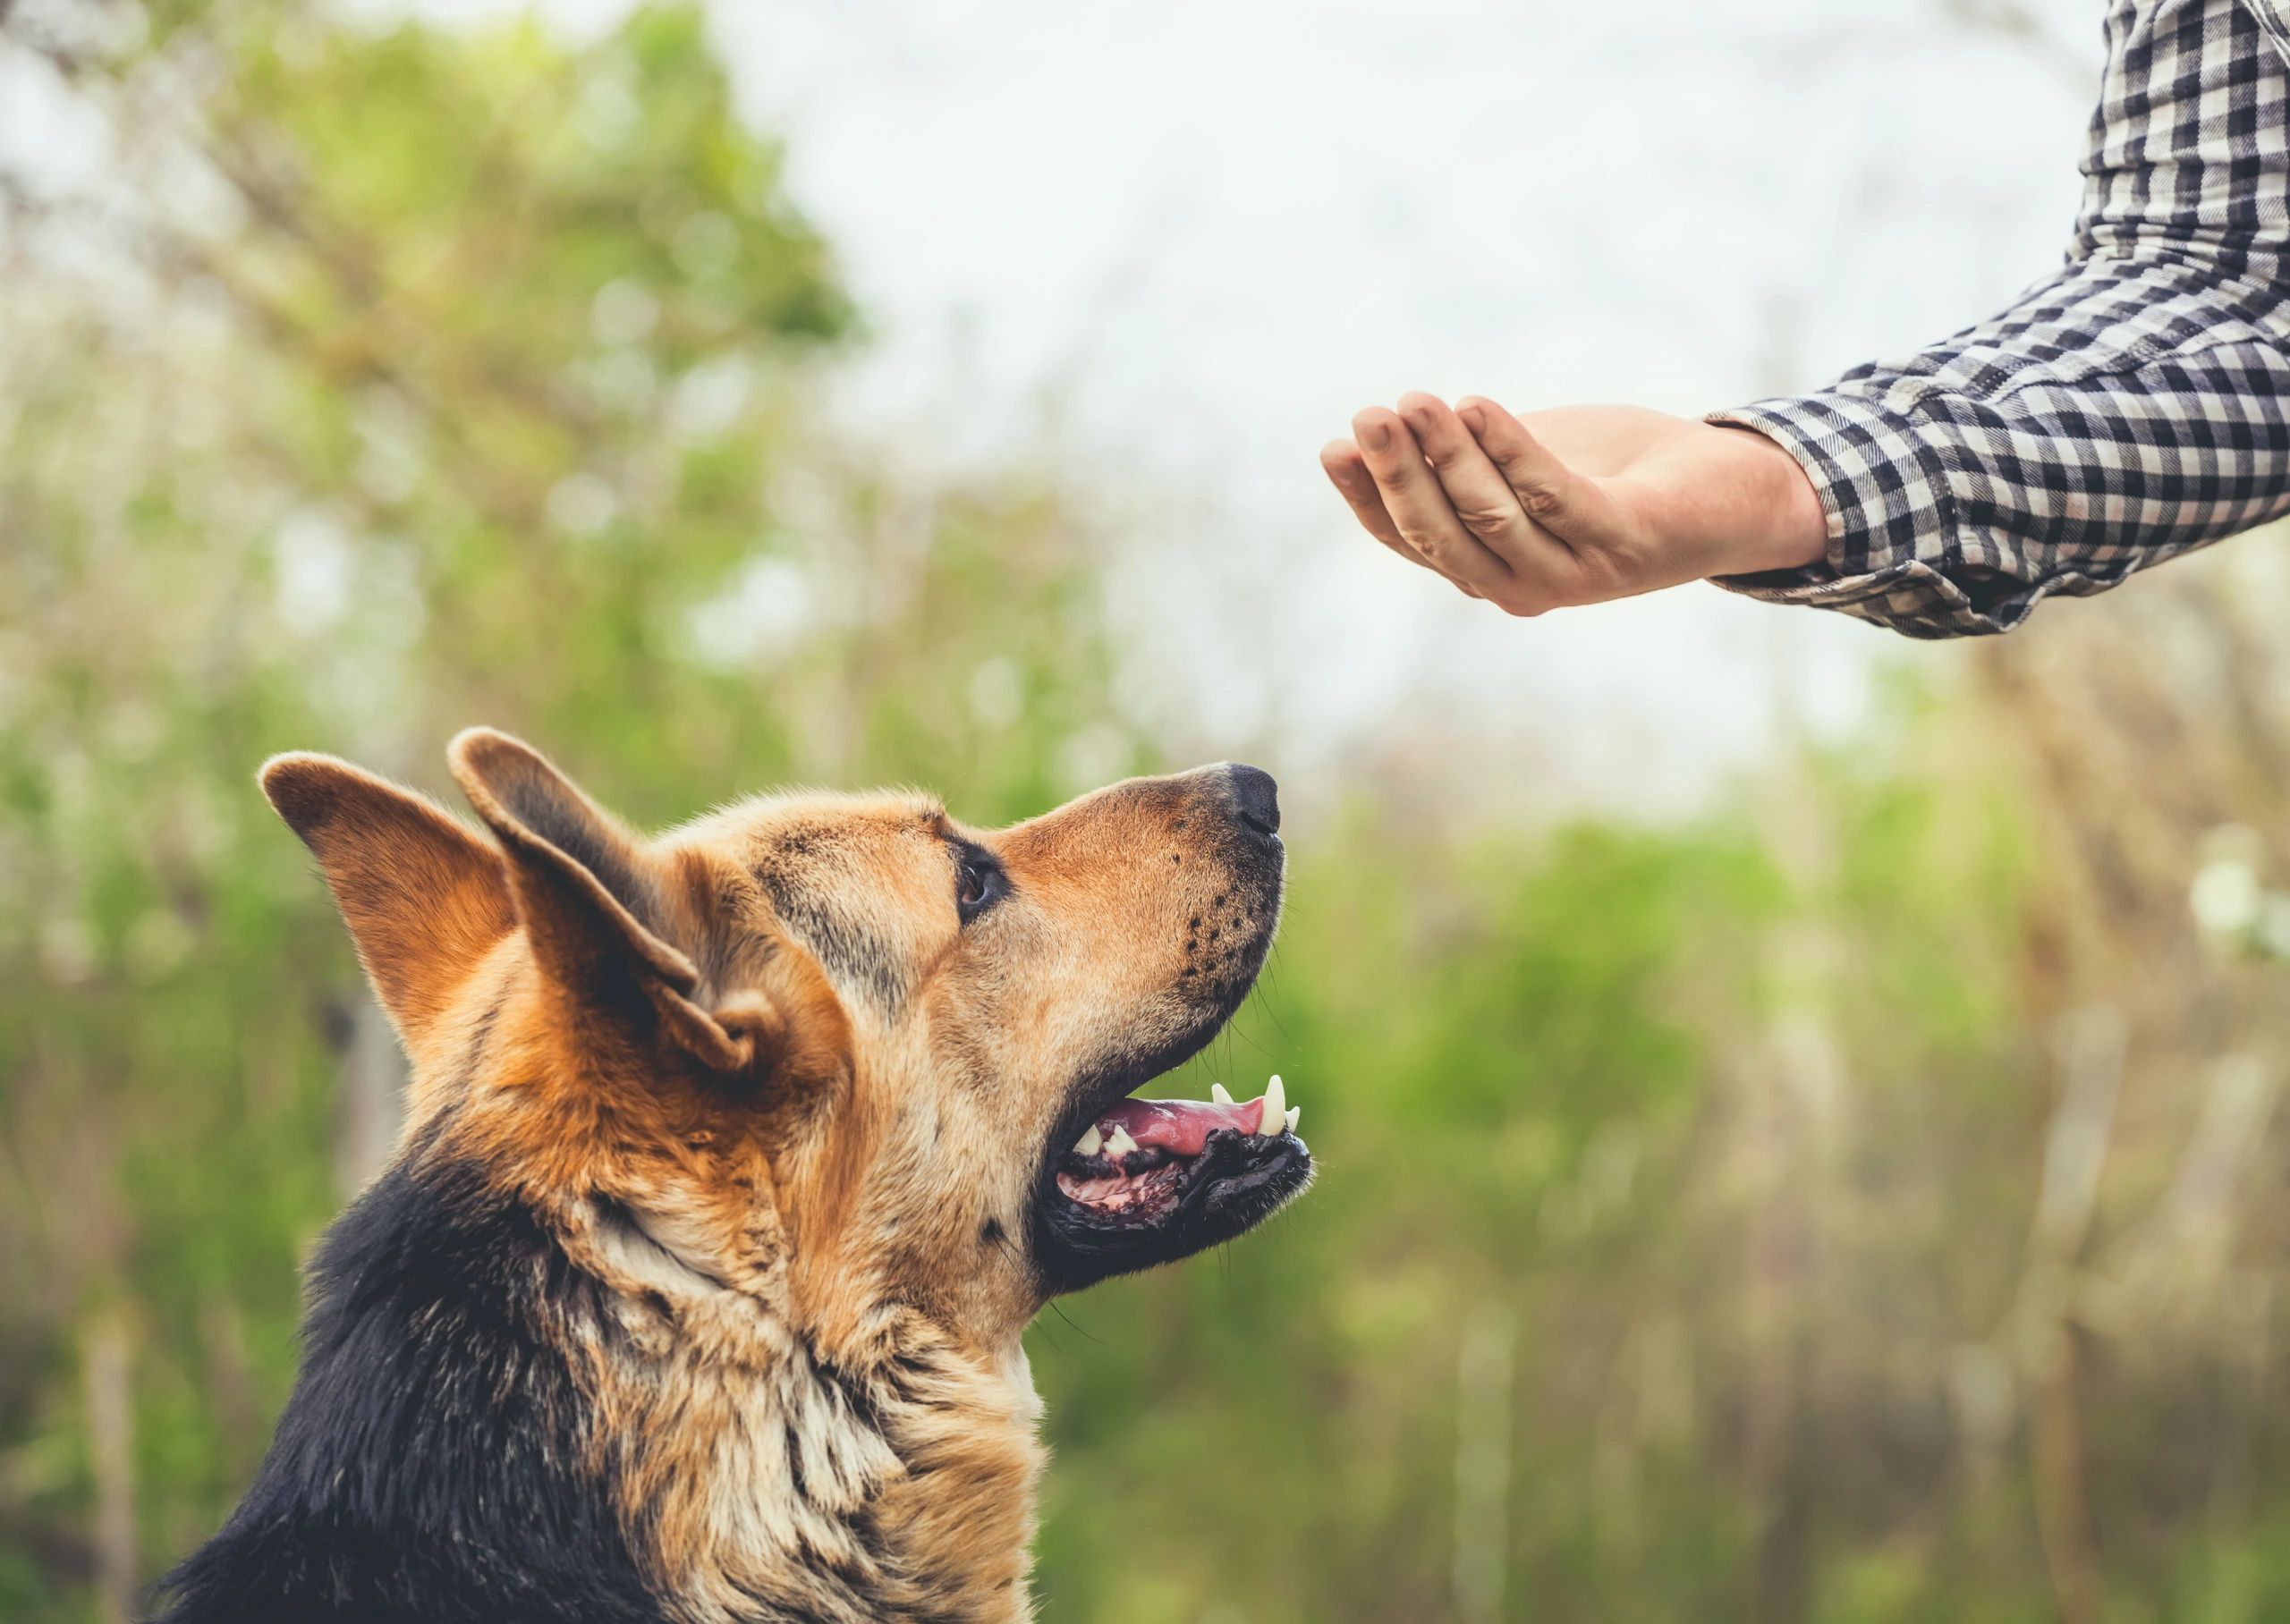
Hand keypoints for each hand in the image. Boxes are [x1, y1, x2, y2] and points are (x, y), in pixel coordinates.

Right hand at [1320, 395, 1827, 614]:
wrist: (1730, 491)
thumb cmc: (1617, 471)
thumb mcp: (1526, 461)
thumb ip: (1464, 459)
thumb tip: (1378, 433)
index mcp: (1489, 569)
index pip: (1410, 540)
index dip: (1368, 498)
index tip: (1334, 448)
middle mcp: (1522, 586)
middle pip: (1440, 535)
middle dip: (1398, 474)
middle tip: (1368, 416)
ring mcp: (1575, 572)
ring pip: (1489, 517)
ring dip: (1447, 457)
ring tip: (1416, 402)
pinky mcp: (1623, 542)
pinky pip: (1552, 496)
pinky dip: (1510, 451)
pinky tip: (1476, 407)